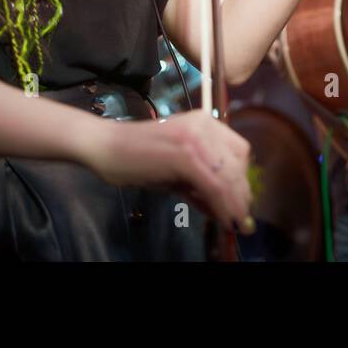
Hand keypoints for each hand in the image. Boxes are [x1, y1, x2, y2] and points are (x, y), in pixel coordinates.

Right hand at [87, 109, 254, 233]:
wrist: (105, 148)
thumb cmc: (136, 160)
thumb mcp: (177, 172)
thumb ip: (201, 186)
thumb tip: (224, 210)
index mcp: (205, 123)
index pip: (238, 151)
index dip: (242, 179)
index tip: (240, 203)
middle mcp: (205, 124)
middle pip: (238, 164)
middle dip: (241, 195)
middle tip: (240, 220)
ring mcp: (196, 137)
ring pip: (229, 176)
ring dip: (235, 204)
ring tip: (234, 225)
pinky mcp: (186, 154)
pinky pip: (214, 185)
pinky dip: (223, 206)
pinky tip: (224, 220)